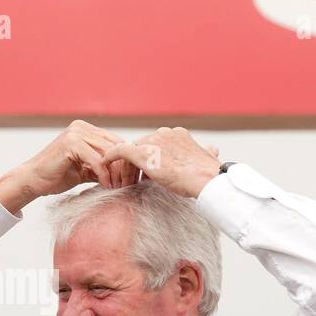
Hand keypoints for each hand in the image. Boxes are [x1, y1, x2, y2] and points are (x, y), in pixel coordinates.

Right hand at [0, 120, 125, 213]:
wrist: (32, 181)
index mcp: (85, 129)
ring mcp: (75, 133)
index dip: (124, 161)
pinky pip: (97, 160)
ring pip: (108, 153)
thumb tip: (127, 173)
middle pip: (114, 146)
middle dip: (123, 167)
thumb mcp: (85, 169)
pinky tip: (106, 186)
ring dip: (116, 172)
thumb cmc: (56, 176)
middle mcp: (81, 127)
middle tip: (127, 185)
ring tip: (118, 187)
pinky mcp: (71, 143)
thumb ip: (102, 165)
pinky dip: (104, 175)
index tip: (129, 179)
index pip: (116, 141)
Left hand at [102, 127, 221, 198]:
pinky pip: (120, 151)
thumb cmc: (208, 174)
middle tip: (132, 182)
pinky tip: (103, 164)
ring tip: (123, 182)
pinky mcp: (142, 152)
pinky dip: (110, 156)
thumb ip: (205, 152)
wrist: (206, 179)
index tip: (147, 174)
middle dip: (137, 164)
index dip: (150, 159)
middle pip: (142, 147)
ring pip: (132, 151)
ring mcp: (153, 141)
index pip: (156, 144)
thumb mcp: (208, 158)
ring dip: (126, 166)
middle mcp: (164, 133)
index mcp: (178, 134)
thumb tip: (212, 150)